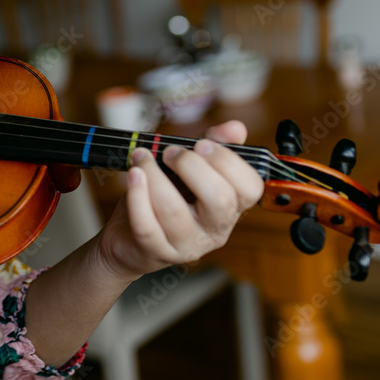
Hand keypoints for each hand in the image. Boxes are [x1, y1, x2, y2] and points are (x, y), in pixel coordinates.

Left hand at [96, 120, 264, 280]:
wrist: (128, 238)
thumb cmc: (164, 198)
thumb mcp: (188, 170)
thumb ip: (211, 147)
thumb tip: (235, 128)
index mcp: (230, 207)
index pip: (250, 188)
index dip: (228, 162)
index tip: (201, 144)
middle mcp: (215, 230)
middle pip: (219, 200)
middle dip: (190, 166)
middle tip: (169, 152)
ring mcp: (186, 245)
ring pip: (174, 211)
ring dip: (154, 176)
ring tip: (141, 158)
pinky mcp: (156, 252)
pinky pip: (147, 226)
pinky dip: (137, 196)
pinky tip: (133, 176)